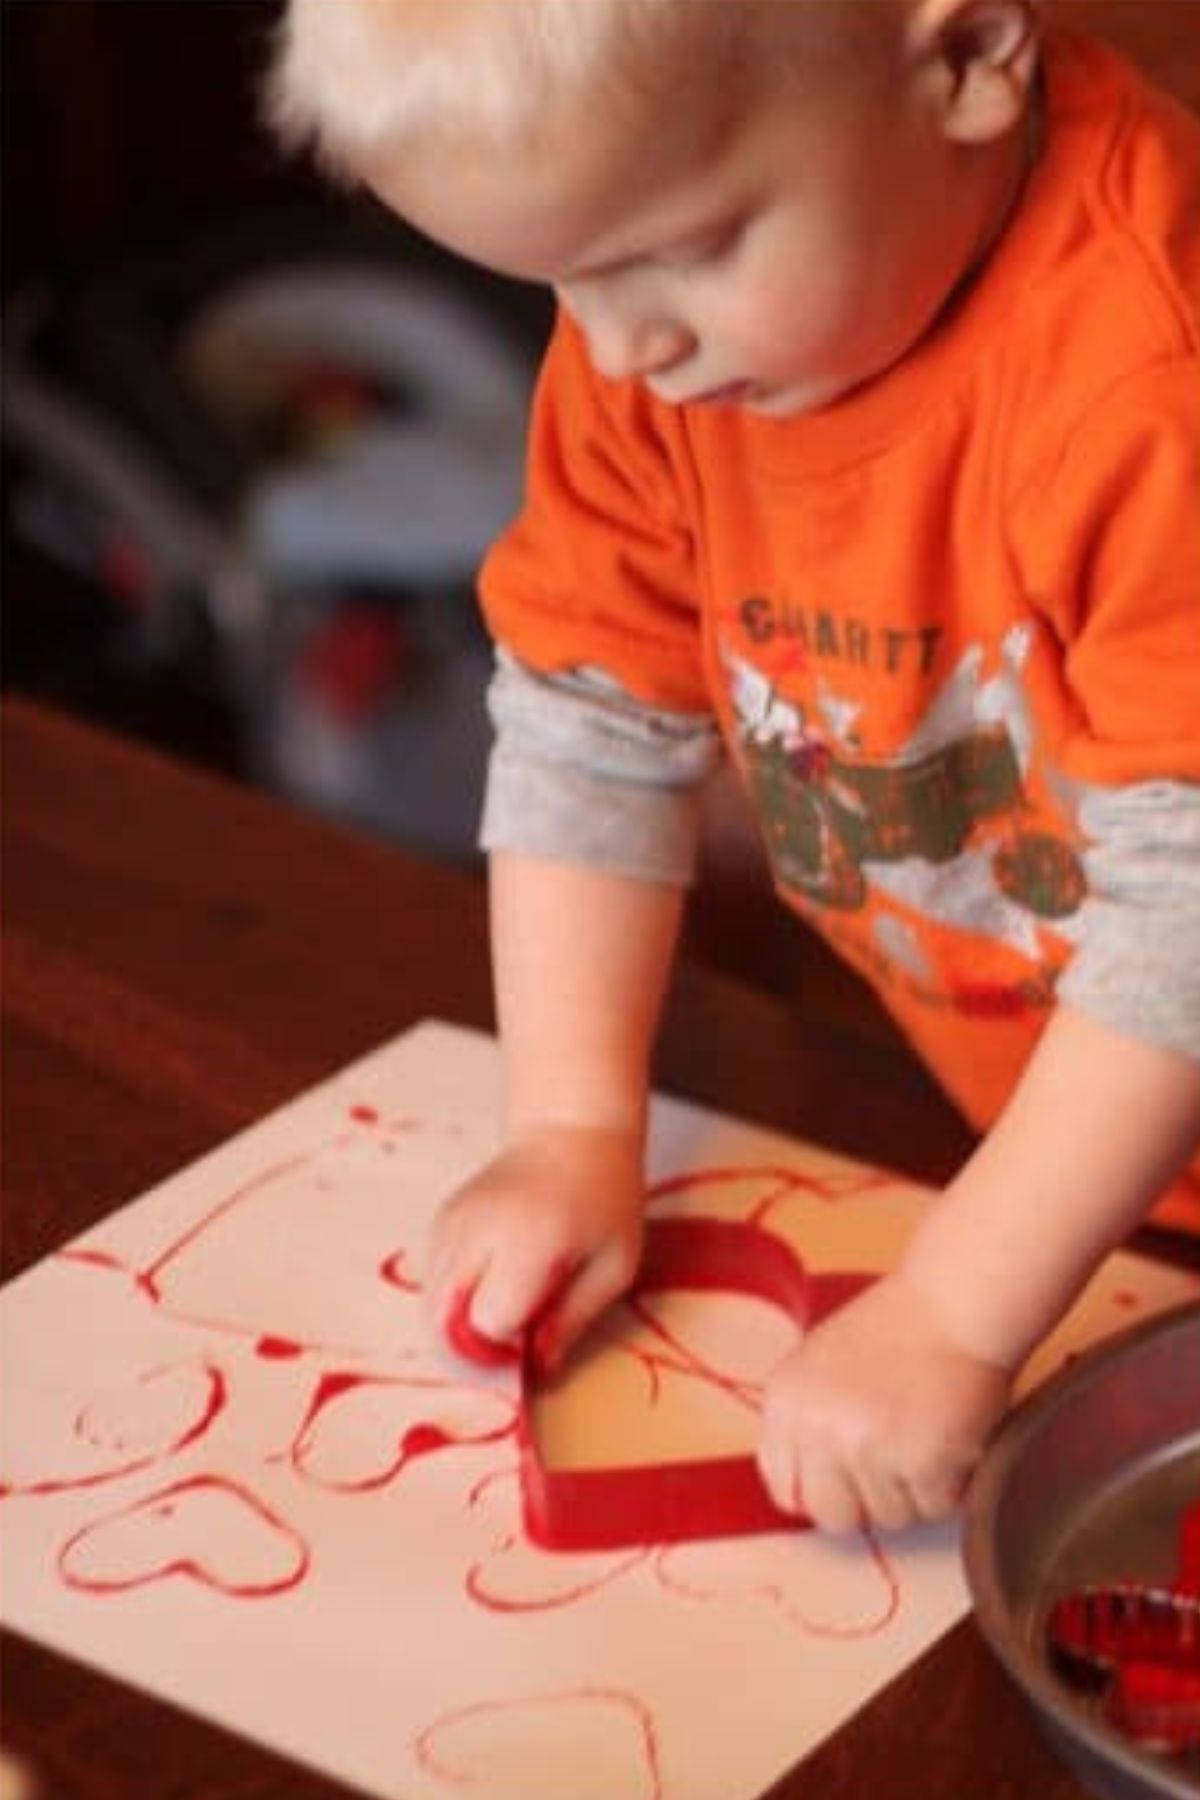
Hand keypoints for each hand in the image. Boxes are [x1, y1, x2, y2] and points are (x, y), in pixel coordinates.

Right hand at [426, 1122, 644, 1368]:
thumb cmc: (605, 1200)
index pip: (488, 1323)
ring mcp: (452, 1222)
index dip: (511, 1344)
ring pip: (430, 1305)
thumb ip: (571, 1320)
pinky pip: (431, 1281)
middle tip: (517, 1334)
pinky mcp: (440, 1221)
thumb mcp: (613, 1266)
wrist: (571, 1134)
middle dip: (476, 1343)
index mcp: (528, 1241)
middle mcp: (478, 1230)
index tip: (537, 1336)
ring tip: (508, 1305)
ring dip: (461, 1323)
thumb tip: (536, 1371)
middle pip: (443, 1320)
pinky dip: (454, 1298)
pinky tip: (492, 1280)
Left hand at [757, 1272, 1010, 1532]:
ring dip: (912, 1491)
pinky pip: (932, 1508)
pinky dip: (949, 1486)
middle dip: (865, 1502)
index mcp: (786, 1401)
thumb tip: (804, 1492)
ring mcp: (869, 1447)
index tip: (843, 1482)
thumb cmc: (894, 1329)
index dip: (818, 1490)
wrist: (954, 1303)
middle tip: (892, 1464)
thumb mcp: (820, 1365)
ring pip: (888, 1517)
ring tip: (924, 1435)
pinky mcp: (921, 1462)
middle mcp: (818, 1427)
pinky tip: (949, 1439)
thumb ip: (805, 1422)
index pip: (782, 1486)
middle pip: (832, 1516)